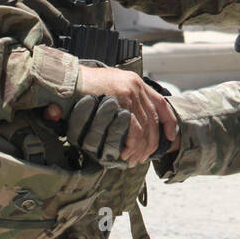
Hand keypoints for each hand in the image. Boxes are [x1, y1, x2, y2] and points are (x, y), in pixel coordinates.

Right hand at [61, 66, 177, 165]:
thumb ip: (124, 100)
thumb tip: (131, 123)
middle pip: (153, 120)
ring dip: (140, 148)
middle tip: (142, 157)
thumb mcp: (111, 86)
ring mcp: (129, 94)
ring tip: (132, 159)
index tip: (171, 136)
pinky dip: (132, 145)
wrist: (69, 79)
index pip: (161, 103)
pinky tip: (124, 152)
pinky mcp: (119, 104)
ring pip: (145, 128)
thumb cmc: (85, 86)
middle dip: (151, 143)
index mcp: (136, 82)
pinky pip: (134, 130)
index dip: (169, 121)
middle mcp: (136, 86)